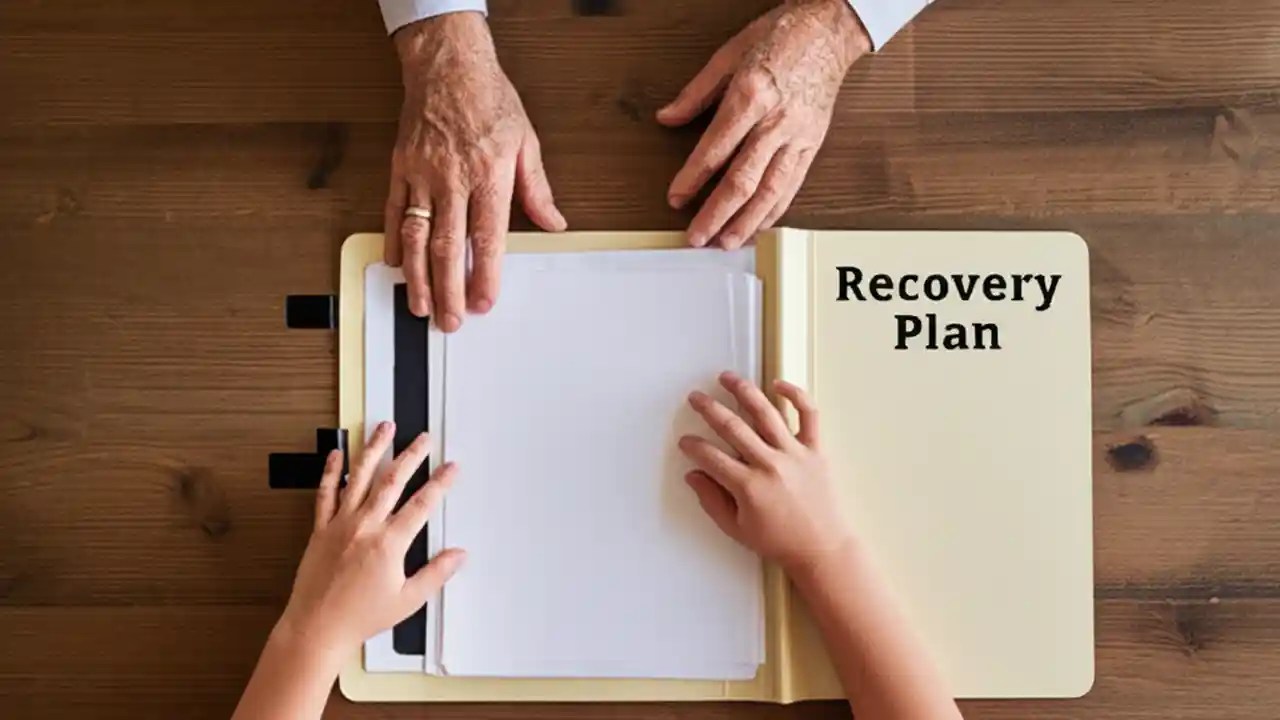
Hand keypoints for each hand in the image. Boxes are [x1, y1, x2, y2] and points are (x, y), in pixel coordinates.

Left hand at [275, 422, 465, 657]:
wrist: (316, 627)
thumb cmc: (358, 617)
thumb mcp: (407, 600)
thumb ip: (435, 574)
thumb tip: (457, 556)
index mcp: (388, 544)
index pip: (421, 504)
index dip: (439, 483)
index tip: (450, 469)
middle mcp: (364, 527)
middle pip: (392, 481)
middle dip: (411, 455)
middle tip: (423, 439)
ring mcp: (340, 525)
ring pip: (359, 478)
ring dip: (374, 450)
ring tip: (384, 429)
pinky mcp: (320, 530)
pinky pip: (325, 494)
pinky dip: (331, 472)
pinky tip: (337, 455)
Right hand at [387, 12, 566, 330]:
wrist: (449, 66)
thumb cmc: (489, 101)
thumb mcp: (525, 143)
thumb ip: (537, 189)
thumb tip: (554, 223)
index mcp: (489, 175)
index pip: (487, 238)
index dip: (484, 275)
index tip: (484, 302)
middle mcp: (453, 179)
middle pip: (448, 246)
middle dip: (448, 289)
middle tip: (450, 320)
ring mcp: (423, 174)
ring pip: (417, 235)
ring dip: (418, 276)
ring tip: (420, 304)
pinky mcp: (401, 168)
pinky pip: (394, 211)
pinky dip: (393, 240)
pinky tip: (396, 264)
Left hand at [658, 0, 870, 247]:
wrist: (829, 32)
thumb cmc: (781, 37)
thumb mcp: (729, 54)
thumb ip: (696, 93)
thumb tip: (667, 117)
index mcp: (752, 95)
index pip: (716, 148)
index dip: (693, 178)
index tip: (675, 197)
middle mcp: (776, 121)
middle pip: (743, 179)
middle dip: (717, 213)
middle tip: (696, 236)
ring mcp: (797, 137)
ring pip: (771, 190)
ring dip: (746, 222)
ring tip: (726, 242)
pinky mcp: (811, 145)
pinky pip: (792, 186)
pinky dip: (774, 211)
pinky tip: (758, 226)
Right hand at [678, 372, 850, 573]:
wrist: (822, 548)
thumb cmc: (779, 542)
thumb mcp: (736, 528)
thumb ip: (711, 500)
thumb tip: (693, 475)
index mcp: (748, 486)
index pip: (711, 456)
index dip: (693, 446)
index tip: (685, 441)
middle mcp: (770, 464)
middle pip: (732, 427)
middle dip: (708, 409)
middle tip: (695, 397)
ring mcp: (795, 454)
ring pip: (765, 412)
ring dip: (743, 391)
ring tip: (727, 377)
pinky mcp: (815, 450)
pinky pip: (808, 415)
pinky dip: (795, 395)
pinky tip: (778, 384)